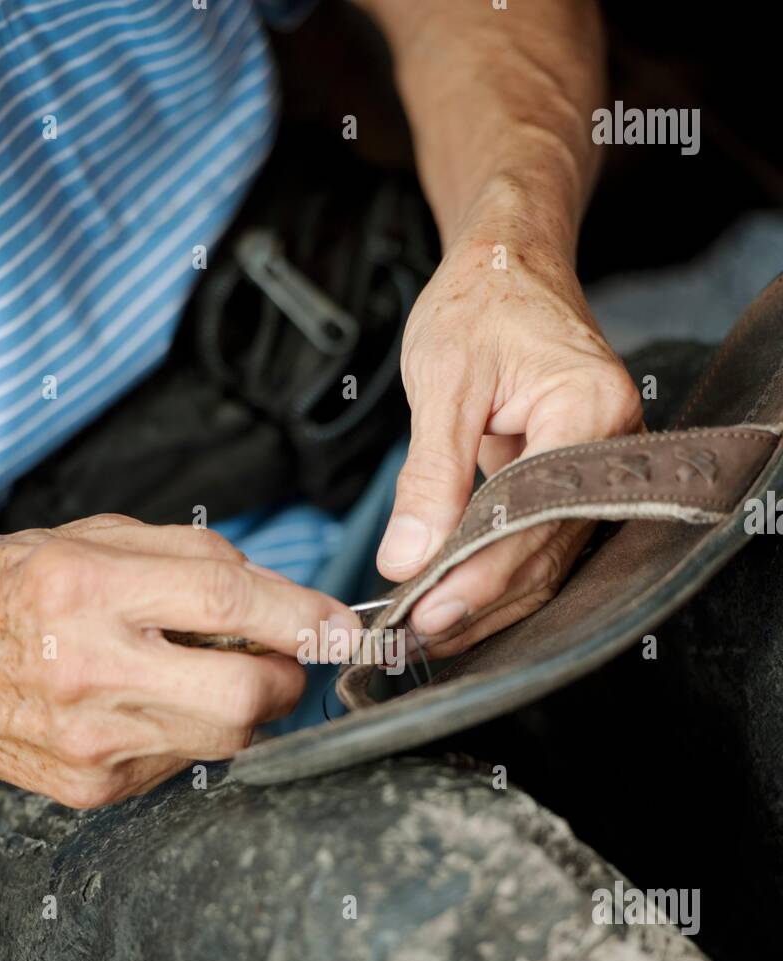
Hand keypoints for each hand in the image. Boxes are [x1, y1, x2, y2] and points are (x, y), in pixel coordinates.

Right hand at [0, 514, 359, 806]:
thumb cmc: (7, 595)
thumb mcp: (89, 539)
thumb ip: (190, 556)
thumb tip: (280, 591)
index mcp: (84, 587)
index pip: (225, 602)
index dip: (301, 615)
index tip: (340, 624)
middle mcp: (88, 668)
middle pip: (241, 694)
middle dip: (284, 676)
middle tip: (276, 655)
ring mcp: (91, 739)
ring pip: (226, 736)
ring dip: (245, 704)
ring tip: (203, 671)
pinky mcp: (95, 786)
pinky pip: (186, 761)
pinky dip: (195, 729)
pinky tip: (157, 702)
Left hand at [377, 218, 643, 655]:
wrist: (508, 269)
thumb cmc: (481, 303)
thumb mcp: (442, 379)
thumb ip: (429, 476)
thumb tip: (408, 559)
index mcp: (590, 409)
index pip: (534, 514)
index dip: (481, 572)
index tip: (427, 609)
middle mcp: (613, 448)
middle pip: (546, 550)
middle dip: (479, 598)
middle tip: (417, 632)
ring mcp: (600, 471)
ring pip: (546, 563)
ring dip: (486, 602)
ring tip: (427, 630)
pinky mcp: (575, 486)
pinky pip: (539, 548)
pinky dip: (494, 578)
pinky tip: (452, 602)